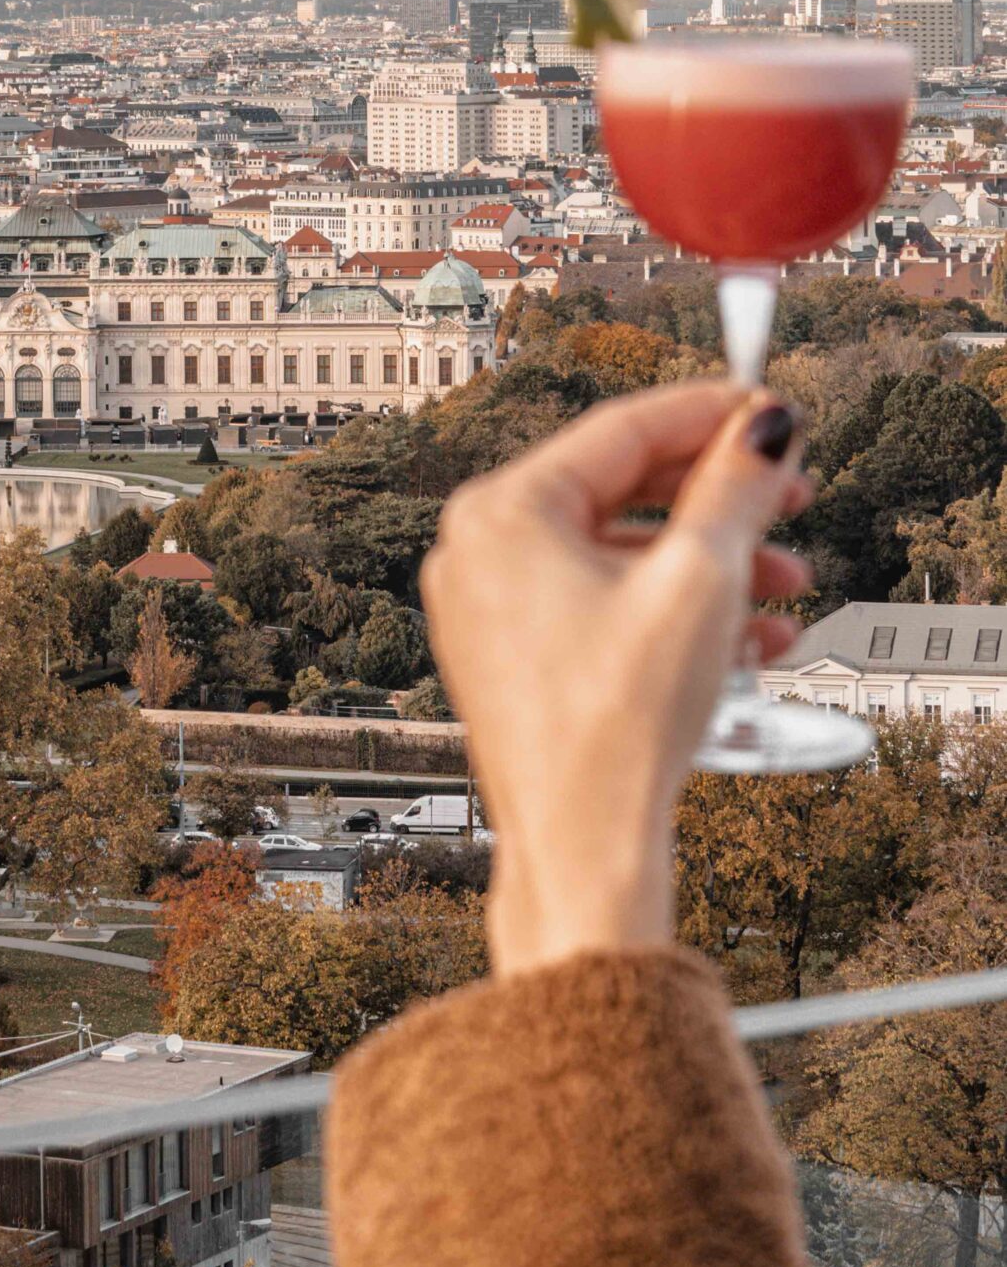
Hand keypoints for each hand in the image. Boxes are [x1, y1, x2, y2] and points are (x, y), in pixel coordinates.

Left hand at [422, 384, 811, 979]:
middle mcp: (480, 551)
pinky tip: (746, 637)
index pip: (622, 429)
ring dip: (710, 565)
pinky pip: (604, 607)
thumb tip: (763, 429)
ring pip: (620, 556)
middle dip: (718, 500)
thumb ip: (735, 488)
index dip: (710, 416)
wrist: (582, 853)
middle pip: (622, 491)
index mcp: (501, 511)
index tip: (766, 413)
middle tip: (787, 492)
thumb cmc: (613, 728)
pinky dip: (672, 612)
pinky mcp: (516, 659)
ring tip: (785, 582)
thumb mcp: (698, 582)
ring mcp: (491, 608)